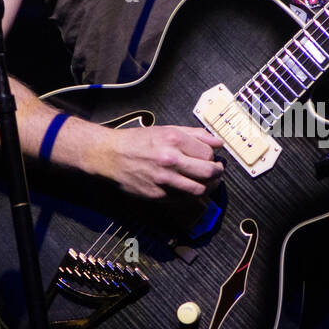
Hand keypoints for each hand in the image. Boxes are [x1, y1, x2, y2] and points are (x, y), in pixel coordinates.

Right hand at [100, 124, 224, 198]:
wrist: (109, 155)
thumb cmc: (137, 141)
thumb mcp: (166, 129)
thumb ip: (195, 135)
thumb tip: (218, 142)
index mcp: (174, 140)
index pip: (208, 153)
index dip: (212, 157)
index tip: (210, 158)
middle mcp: (171, 159)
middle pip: (209, 173)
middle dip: (217, 173)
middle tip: (217, 172)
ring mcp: (164, 179)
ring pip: (199, 189)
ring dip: (208, 187)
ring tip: (206, 182)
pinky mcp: (157, 195)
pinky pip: (184, 199)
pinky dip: (191, 195)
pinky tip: (189, 188)